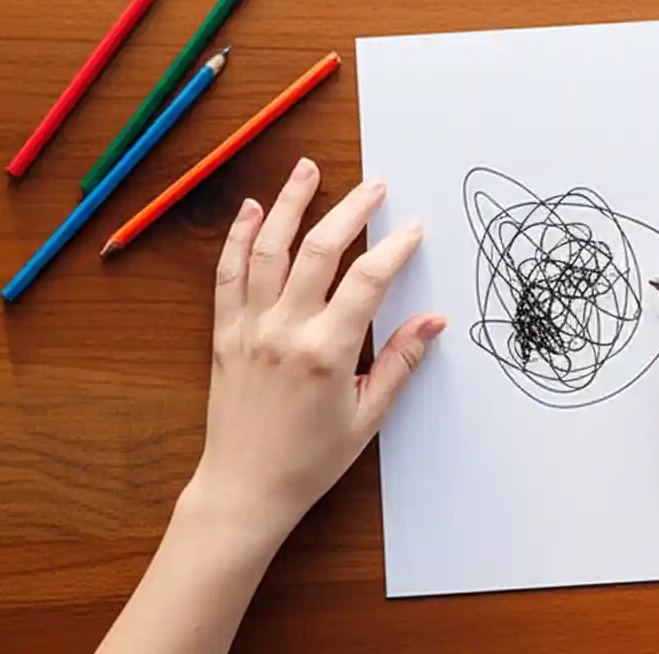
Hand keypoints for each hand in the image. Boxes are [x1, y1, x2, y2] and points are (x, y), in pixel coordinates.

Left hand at [183, 158, 445, 539]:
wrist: (244, 488)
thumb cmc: (310, 461)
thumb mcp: (367, 416)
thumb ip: (400, 363)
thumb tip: (434, 321)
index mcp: (327, 351)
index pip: (368, 280)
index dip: (395, 248)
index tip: (414, 229)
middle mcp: (286, 329)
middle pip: (320, 250)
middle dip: (352, 211)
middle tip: (375, 186)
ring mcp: (250, 327)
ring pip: (269, 249)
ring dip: (290, 204)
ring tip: (308, 170)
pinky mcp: (224, 333)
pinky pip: (228, 274)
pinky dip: (239, 237)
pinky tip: (253, 209)